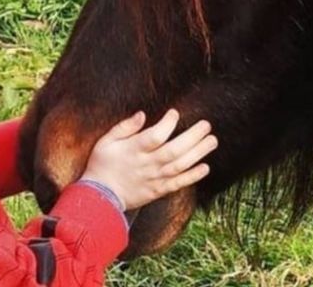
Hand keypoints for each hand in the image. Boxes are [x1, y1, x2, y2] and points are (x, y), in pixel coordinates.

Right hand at [80, 109, 217, 210]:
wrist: (99, 198)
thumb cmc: (101, 165)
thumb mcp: (105, 141)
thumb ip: (124, 127)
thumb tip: (142, 114)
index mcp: (134, 150)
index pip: (155, 136)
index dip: (167, 124)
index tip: (175, 113)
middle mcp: (147, 164)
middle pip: (174, 150)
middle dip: (193, 137)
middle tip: (207, 125)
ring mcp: (154, 179)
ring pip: (180, 166)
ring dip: (198, 153)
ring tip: (212, 141)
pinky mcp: (158, 190)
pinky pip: (178, 184)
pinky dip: (192, 176)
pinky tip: (205, 167)